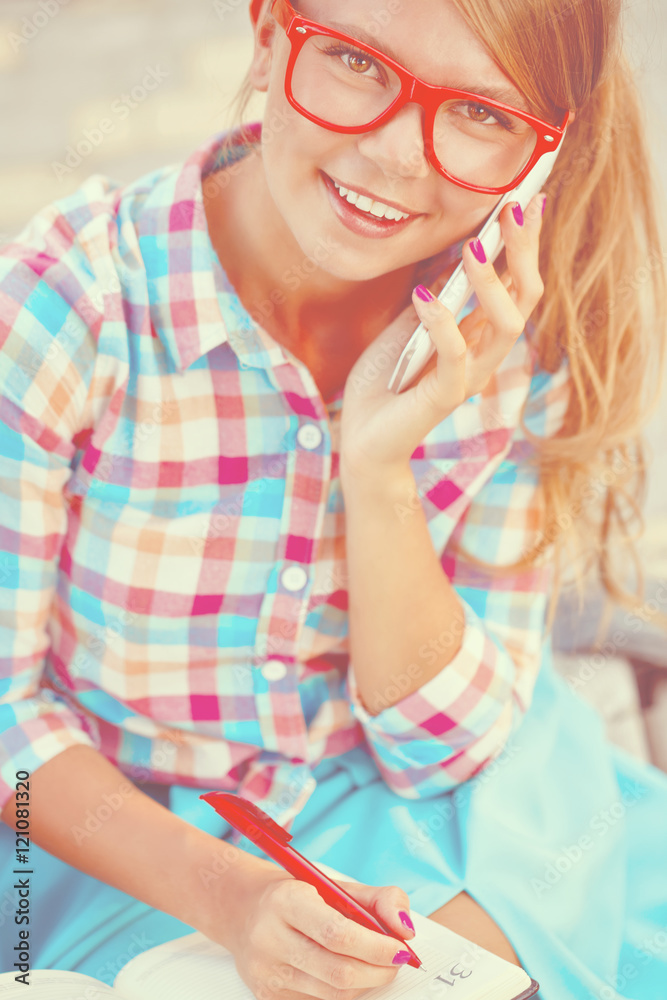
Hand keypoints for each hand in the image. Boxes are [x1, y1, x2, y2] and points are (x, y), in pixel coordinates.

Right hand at [224, 865, 416, 999]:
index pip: (338, 933)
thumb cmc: (300, 894)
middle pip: (338, 971)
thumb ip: (380, 900)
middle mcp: (269, 937)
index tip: (401, 949)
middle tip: (396, 962)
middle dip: (378, 971)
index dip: (377, 947)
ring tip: (375, 966)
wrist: (244, 910)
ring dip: (365, 983)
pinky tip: (347, 973)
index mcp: (286, 900)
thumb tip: (406, 930)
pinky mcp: (265, 995)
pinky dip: (343, 992)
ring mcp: (265, 972)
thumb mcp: (337, 884)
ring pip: (331, 993)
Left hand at [339, 194, 546, 484]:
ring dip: (492, 284)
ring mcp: (468, 377)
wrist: (361, 437)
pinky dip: (442, 324)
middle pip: (526, 298)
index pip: (519, 284)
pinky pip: (454, 358)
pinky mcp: (443, 398)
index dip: (526, 244)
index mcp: (481, 334)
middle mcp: (485, 355)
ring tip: (474, 247)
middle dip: (524, 251)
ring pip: (505, 327)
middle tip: (516, 207)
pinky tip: (423, 294)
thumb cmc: (387, 378)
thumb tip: (457, 244)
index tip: (529, 198)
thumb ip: (439, 293)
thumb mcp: (411, 321)